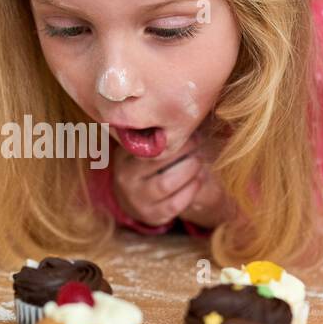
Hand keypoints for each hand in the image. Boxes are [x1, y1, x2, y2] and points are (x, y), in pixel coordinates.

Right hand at [111, 123, 233, 228]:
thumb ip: (156, 134)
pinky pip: (175, 203)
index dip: (172, 136)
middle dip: (185, 151)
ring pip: (167, 183)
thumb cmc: (146, 164)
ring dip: (190, 170)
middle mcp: (125, 177)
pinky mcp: (151, 215)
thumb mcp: (143, 148)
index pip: (147, 143)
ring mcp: (136, 199)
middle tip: (199, 143)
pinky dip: (191, 190)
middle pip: (158, 162)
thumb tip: (187, 107)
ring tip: (199, 161)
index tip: (188, 128)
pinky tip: (198, 180)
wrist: (134, 198)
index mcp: (123, 155)